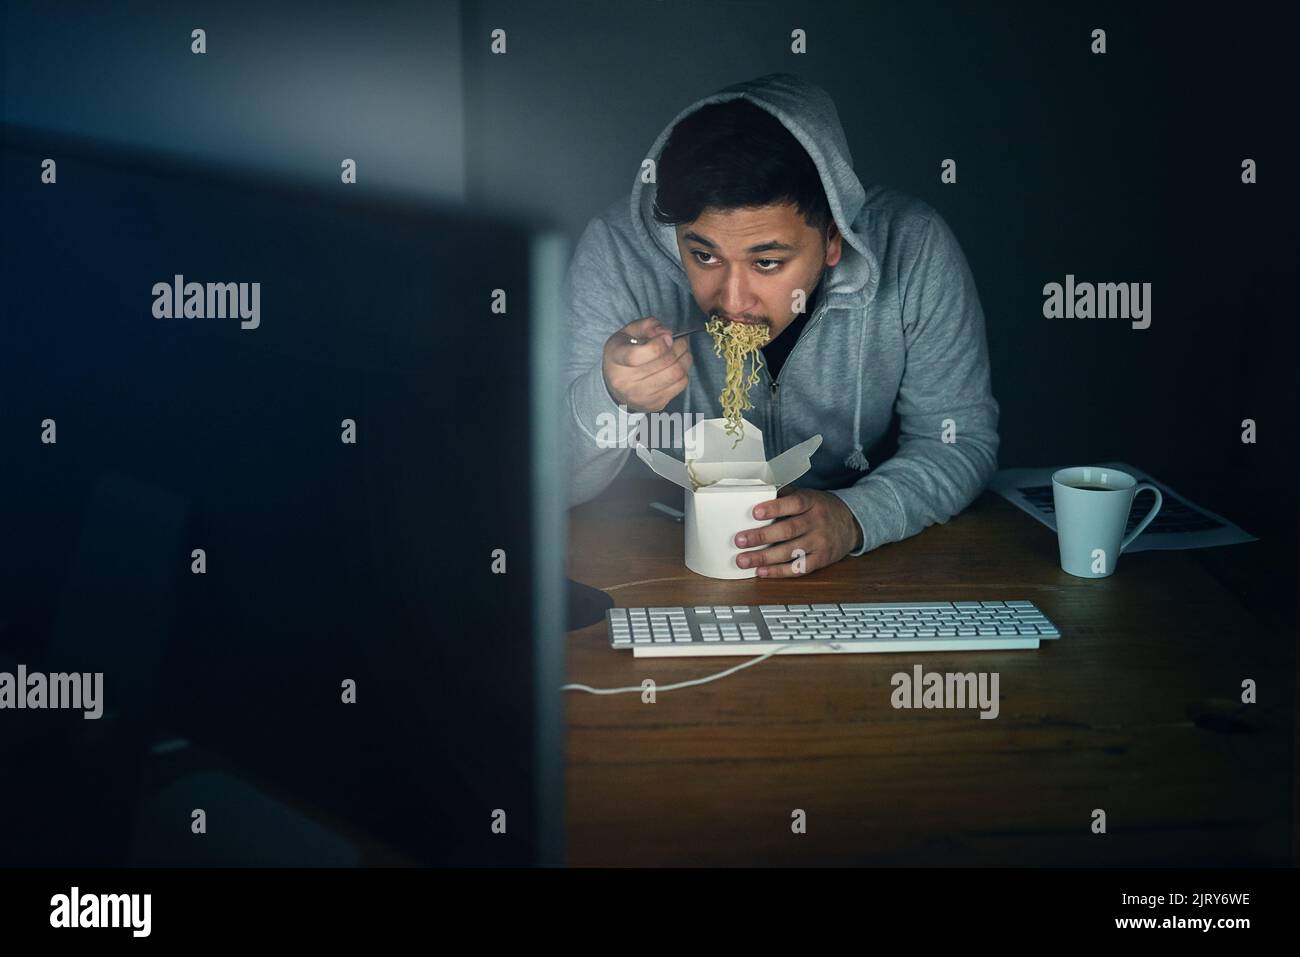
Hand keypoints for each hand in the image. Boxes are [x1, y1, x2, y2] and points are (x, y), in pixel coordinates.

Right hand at [602, 317, 692, 412]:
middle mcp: (625, 381)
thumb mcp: (628, 333)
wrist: (616, 387)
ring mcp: (640, 396)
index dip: (659, 344)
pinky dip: (684, 372)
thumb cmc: (624, 354)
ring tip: (683, 351)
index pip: (638, 355)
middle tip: (681, 340)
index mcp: (616, 359)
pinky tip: (678, 365)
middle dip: (679, 346)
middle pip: (664, 363)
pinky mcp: (655, 404)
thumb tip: (667, 334)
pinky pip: (680, 385)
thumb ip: (648, 326)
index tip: (668, 336)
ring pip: (676, 374)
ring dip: (685, 358)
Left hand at [733, 487, 862, 576]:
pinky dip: (779, 572)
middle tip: (740, 540)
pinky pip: (798, 568)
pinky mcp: (821, 560)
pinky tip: (762, 571)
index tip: (755, 513)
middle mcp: (817, 522)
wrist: (851, 523)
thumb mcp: (808, 495)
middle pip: (788, 530)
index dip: (774, 508)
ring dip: (764, 558)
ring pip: (790, 552)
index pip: (793, 503)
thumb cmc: (822, 508)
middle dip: (761, 537)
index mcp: (812, 502)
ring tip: (743, 560)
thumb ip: (785, 495)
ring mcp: (820, 542)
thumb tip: (757, 494)